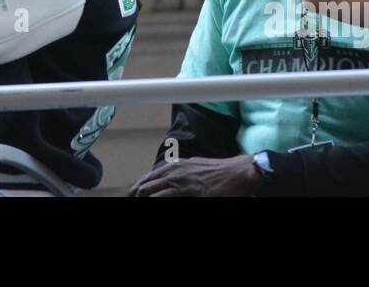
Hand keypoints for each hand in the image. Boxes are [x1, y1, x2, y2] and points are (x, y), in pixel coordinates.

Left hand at [128, 155, 261, 196]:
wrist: (238, 173)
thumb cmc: (220, 172)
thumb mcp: (196, 168)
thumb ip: (182, 173)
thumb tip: (170, 180)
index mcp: (176, 166)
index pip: (148, 177)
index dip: (138, 188)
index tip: (132, 195)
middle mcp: (175, 171)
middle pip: (145, 185)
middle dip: (135, 195)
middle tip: (130, 199)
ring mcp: (181, 182)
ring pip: (151, 191)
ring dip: (142, 197)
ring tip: (135, 200)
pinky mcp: (189, 191)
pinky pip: (165, 197)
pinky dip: (156, 199)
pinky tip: (151, 201)